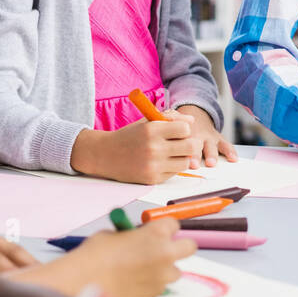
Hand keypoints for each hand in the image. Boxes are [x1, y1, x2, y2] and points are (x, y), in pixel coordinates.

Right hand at [30, 220, 196, 296]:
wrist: (85, 280)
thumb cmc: (96, 253)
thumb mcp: (116, 233)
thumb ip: (135, 234)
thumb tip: (140, 237)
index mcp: (156, 232)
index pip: (174, 224)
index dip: (164, 229)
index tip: (157, 233)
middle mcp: (165, 252)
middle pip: (189, 246)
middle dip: (178, 247)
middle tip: (163, 250)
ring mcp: (163, 274)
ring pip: (176, 270)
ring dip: (165, 269)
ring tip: (144, 270)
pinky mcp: (156, 292)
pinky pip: (161, 286)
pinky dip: (153, 284)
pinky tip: (135, 282)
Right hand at [71, 119, 195, 183]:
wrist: (105, 155)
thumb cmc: (129, 136)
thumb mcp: (147, 121)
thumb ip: (170, 117)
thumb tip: (192, 121)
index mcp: (152, 130)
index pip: (185, 129)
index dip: (185, 129)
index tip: (179, 131)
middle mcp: (153, 148)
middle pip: (191, 146)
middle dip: (190, 143)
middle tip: (182, 143)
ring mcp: (153, 165)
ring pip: (186, 162)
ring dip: (182, 157)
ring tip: (172, 153)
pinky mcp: (152, 179)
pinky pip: (174, 173)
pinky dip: (172, 167)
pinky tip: (161, 162)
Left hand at [172, 106, 237, 167]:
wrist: (196, 116)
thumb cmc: (180, 124)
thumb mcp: (172, 118)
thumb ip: (168, 119)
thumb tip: (165, 119)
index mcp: (184, 130)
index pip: (182, 136)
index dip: (180, 144)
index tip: (178, 154)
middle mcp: (198, 134)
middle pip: (196, 144)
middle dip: (195, 154)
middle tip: (193, 163)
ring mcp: (209, 137)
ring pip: (211, 146)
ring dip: (211, 155)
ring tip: (210, 163)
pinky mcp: (219, 139)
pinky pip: (226, 145)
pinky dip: (230, 151)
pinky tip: (233, 159)